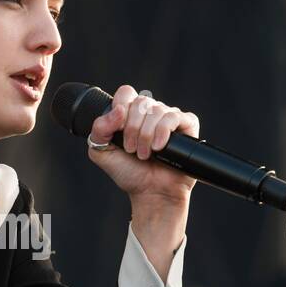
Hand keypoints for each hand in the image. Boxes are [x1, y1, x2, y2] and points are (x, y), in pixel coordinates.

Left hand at [87, 84, 199, 204]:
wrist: (150, 192)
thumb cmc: (128, 172)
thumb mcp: (102, 151)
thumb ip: (99, 129)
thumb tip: (119, 110)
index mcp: (131, 114)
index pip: (126, 93)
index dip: (121, 109)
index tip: (118, 132)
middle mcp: (150, 112)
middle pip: (141, 102)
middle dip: (132, 129)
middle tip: (131, 149)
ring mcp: (169, 118)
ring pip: (157, 110)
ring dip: (146, 135)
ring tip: (144, 154)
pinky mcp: (186, 125)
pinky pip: (175, 116)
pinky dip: (163, 132)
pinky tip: (159, 147)